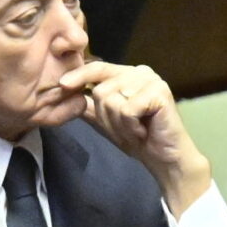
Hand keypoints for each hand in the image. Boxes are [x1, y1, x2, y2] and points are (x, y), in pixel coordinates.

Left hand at [60, 60, 212, 211]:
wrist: (164, 158)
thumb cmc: (138, 138)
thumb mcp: (106, 121)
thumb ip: (89, 107)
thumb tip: (64, 95)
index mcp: (129, 74)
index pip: (98, 68)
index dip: (80, 76)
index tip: (62, 85)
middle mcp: (141, 72)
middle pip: (101, 90)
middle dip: (107, 116)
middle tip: (127, 127)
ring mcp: (152, 80)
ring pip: (112, 100)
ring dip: (120, 124)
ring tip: (137, 129)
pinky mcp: (160, 92)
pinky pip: (126, 110)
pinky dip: (131, 127)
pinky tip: (144, 130)